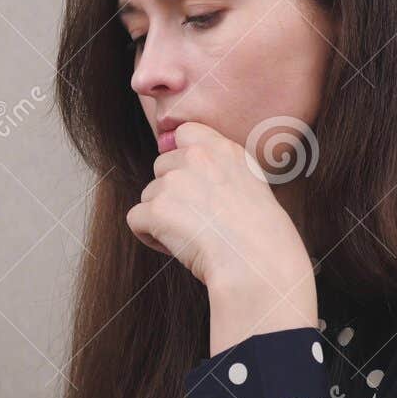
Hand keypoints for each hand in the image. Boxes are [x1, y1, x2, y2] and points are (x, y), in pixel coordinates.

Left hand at [126, 121, 317, 351]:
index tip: (193, 185)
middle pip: (162, 167)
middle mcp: (197, 158)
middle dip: (171, 192)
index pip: (185, 133)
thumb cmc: (260, 237)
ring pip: (149, 195)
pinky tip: (177, 247)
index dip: (181, 159)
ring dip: (162, 216)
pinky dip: (150, 236)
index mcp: (224, 150)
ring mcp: (174, 182)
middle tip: (198, 220)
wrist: (257, 263)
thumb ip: (218, 170)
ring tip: (193, 237)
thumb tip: (182, 172)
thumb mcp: (250, 187)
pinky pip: (136, 219)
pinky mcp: (156, 209)